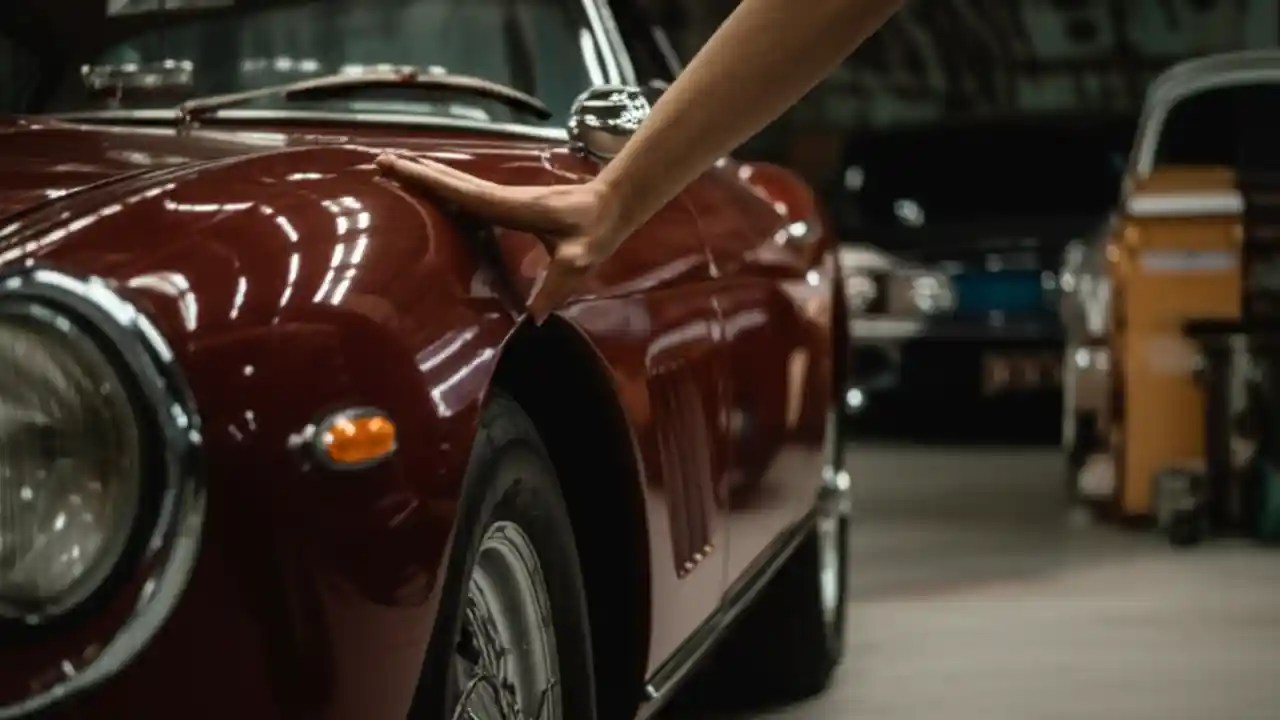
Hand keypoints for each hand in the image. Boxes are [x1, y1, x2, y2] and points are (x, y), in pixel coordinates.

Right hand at [375, 153, 620, 322]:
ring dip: (429, 173)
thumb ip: (556, 286)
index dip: (430, 181)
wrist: (612, 203)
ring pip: (460, 183)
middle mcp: (504, 197)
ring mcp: (507, 196)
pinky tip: (436, 187)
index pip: (463, 193)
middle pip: (453, 182)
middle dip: (417, 171)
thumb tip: (534, 319)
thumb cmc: (597, 228)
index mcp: (512, 207)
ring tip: (397, 165)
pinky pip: (470, 191)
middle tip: (380, 160)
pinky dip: (448, 184)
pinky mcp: (511, 201)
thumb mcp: (580, 260)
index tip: (399, 167)